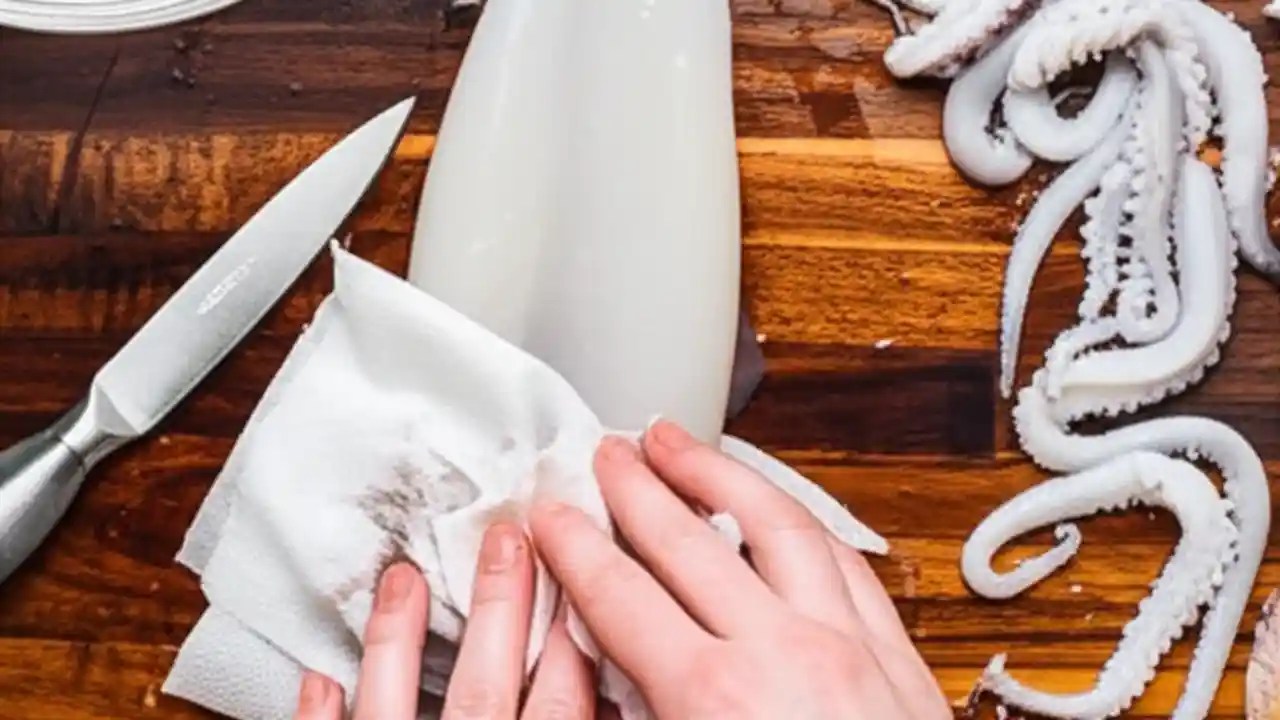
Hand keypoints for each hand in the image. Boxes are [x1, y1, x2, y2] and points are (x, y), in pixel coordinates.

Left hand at [292, 527, 596, 719]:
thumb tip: (612, 708)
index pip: (558, 705)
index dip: (571, 640)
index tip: (579, 580)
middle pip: (485, 690)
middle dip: (498, 608)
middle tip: (506, 538)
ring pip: (395, 708)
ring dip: (398, 639)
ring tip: (401, 578)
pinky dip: (324, 714)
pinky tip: (319, 677)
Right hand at [528, 419, 950, 719]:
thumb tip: (601, 682)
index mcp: (714, 700)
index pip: (621, 596)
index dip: (576, 547)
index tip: (552, 516)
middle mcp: (783, 653)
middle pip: (687, 540)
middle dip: (637, 489)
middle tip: (606, 454)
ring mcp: (848, 644)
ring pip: (774, 522)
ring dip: (720, 474)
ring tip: (682, 445)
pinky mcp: (896, 655)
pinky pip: (843, 558)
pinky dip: (801, 520)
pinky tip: (781, 507)